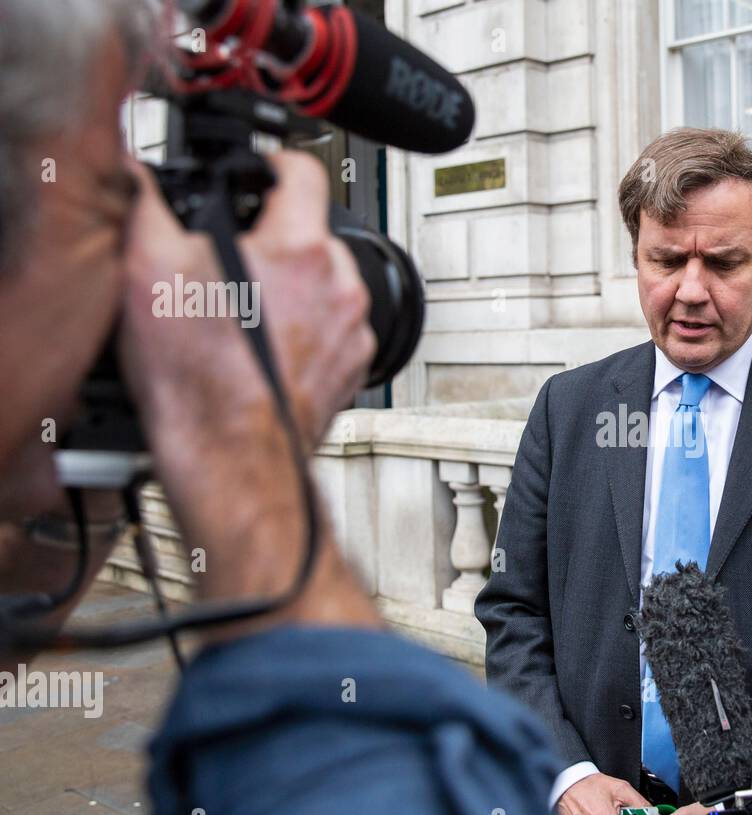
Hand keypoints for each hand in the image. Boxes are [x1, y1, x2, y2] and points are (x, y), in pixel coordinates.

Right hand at [114, 150, 379, 630]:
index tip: (255, 175)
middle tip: (231, 261)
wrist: (231, 459)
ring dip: (291, 289)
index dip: (271, 165)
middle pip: (313, 232)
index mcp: (301, 249)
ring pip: (324, 284)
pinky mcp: (353, 370)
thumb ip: (148, 208)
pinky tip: (263, 348)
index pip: (304, 171)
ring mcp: (354, 332)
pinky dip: (305, 331)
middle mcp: (341, 287)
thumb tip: (145, 180)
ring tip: (244, 314)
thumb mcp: (148, 273)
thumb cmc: (200, 382)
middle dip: (274, 239)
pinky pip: (332, 330)